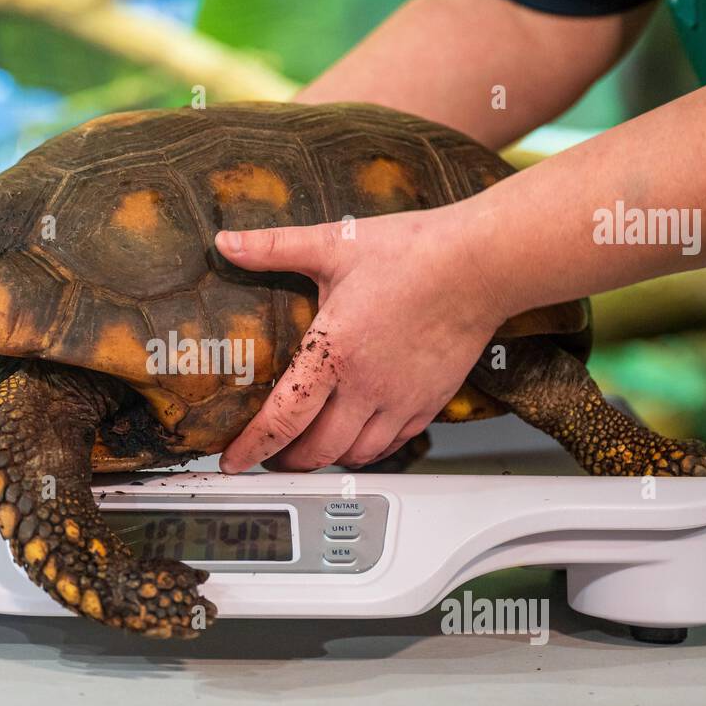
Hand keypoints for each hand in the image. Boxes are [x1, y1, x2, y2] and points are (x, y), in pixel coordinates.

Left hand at [216, 209, 506, 473]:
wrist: (479, 263)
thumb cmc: (412, 252)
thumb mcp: (333, 244)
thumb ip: (273, 248)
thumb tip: (227, 243)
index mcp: (335, 351)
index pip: (283, 418)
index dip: (252, 446)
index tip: (232, 460)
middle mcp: (367, 386)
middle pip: (317, 450)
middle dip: (286, 461)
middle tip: (267, 456)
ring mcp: (400, 399)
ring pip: (355, 455)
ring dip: (326, 460)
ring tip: (307, 451)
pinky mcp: (429, 402)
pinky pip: (392, 445)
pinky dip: (367, 451)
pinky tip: (355, 439)